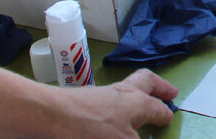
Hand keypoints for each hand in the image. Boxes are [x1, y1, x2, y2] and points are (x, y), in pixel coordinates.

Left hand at [57, 69, 177, 137]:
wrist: (46, 118)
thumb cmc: (90, 129)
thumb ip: (135, 138)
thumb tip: (136, 136)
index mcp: (137, 101)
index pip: (158, 107)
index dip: (165, 115)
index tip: (168, 117)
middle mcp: (121, 93)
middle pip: (145, 82)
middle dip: (158, 87)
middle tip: (168, 92)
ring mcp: (100, 95)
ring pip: (124, 87)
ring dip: (136, 93)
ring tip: (137, 105)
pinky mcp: (82, 101)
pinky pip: (106, 98)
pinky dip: (114, 104)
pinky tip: (109, 117)